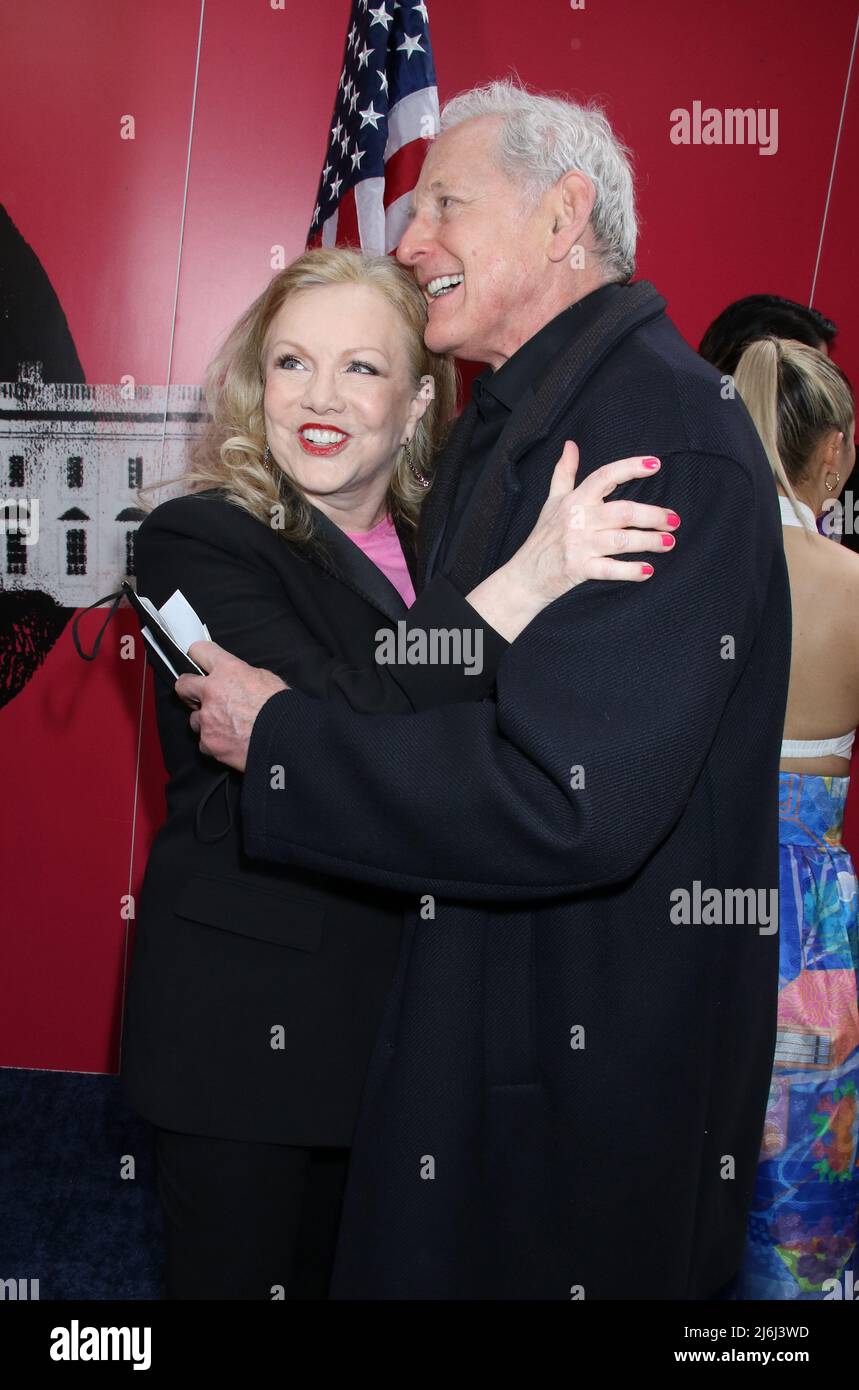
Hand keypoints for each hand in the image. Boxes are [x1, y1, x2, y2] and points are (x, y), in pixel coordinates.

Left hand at [175, 641, 288, 771]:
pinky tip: (230, 742)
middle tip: (197, 696)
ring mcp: (207, 719)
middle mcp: (212, 692)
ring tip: (227, 727)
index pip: (199, 651)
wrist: (287, 738)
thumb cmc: (281, 708)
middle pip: (183, 685)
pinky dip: (215, 743)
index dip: (198, 655)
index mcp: (228, 671)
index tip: (197, 659)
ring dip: (207, 721)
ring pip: (195, 719)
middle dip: (188, 690)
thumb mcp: (265, 679)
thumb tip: (234, 680)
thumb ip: (242, 676)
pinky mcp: (208, 742)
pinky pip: (205, 742)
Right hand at [466, 444, 678, 640]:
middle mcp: (578, 520)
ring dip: (648, 542)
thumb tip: (571, 445)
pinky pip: (609, 569)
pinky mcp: (578, 569)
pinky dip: (630, 571)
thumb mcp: (552, 502)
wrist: (524, 576)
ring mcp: (578, 545)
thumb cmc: (543, 537)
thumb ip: (564, 473)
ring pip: (621, 541)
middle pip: (622, 512)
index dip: (630, 467)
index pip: (604, 476)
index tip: (655, 464)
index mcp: (575, 500)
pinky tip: (648, 571)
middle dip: (652, 516)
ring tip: (668, 543)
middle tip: (674, 520)